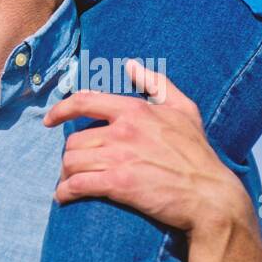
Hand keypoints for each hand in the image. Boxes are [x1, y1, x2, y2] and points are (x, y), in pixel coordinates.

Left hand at [43, 60, 250, 233]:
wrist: (211, 197)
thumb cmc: (198, 155)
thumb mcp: (184, 111)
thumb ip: (157, 84)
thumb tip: (131, 64)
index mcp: (134, 111)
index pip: (84, 101)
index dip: (61, 110)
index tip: (49, 120)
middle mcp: (123, 131)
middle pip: (74, 140)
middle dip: (71, 155)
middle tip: (74, 166)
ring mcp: (119, 157)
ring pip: (72, 161)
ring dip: (66, 174)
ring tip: (70, 182)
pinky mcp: (118, 184)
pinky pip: (78, 184)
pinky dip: (66, 192)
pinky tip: (65, 197)